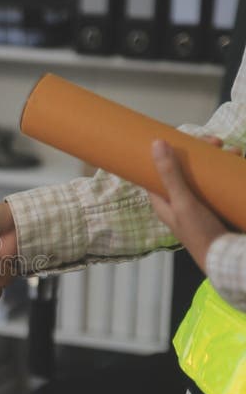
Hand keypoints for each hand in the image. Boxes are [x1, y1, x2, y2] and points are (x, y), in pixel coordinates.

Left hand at [148, 138, 227, 271]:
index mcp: (164, 201)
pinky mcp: (218, 206)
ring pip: (207, 174)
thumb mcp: (182, 201)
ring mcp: (201, 203)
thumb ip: (170, 174)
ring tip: (233, 151)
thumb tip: (156, 143)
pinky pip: (222, 183)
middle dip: (201, 152)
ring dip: (219, 159)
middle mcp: (181, 200)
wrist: (226, 258)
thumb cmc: (199, 233)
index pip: (159, 171)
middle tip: (216, 141)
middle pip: (186, 168)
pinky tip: (240, 161)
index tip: (181, 136)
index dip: (167, 152)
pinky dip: (230, 171)